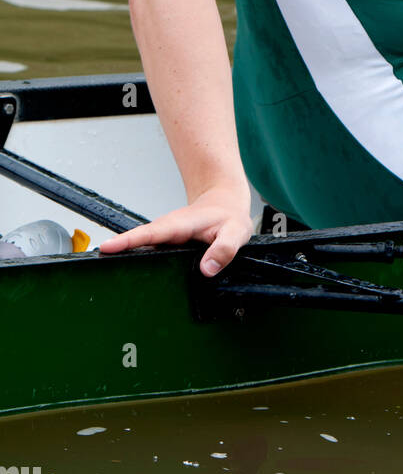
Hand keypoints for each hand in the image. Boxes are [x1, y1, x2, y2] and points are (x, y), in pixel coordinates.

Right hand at [98, 184, 253, 275]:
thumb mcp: (236, 232)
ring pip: (139, 244)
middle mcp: (167, 229)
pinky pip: (146, 248)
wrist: (224, 201)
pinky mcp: (164, 242)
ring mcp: (164, 235)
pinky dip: (132, 255)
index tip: (106, 247)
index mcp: (180, 225)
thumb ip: (224, 250)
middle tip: (94, 264)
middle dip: (115, 249)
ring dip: (121, 253)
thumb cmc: (229, 215)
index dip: (128, 241)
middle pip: (137, 240)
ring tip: (101, 269)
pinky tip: (123, 271)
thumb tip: (207, 270)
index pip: (151, 233)